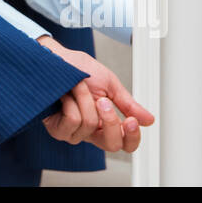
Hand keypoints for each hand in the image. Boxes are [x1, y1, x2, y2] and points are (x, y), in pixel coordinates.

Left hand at [36, 34, 154, 151]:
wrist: (52, 58)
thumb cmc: (77, 69)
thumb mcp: (108, 84)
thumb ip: (128, 104)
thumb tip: (149, 120)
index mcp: (106, 122)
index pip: (125, 143)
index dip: (132, 137)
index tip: (131, 120)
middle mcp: (90, 132)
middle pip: (111, 144)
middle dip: (110, 120)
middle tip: (103, 101)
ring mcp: (73, 133)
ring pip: (90, 125)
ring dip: (85, 98)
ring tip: (77, 86)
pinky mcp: (57, 129)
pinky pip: (73, 120)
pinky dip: (72, 100)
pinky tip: (65, 94)